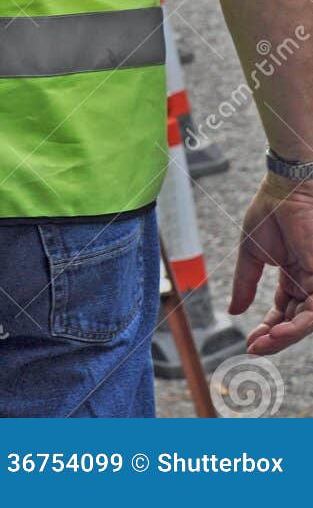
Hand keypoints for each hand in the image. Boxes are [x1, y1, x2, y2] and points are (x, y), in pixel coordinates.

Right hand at [230, 175, 312, 352]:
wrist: (285, 190)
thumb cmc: (270, 212)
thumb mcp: (251, 255)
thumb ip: (245, 284)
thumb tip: (233, 311)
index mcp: (294, 276)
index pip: (284, 312)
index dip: (268, 329)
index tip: (250, 342)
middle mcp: (308, 282)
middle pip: (295, 321)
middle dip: (275, 338)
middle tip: (254, 347)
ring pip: (305, 322)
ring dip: (284, 337)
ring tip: (262, 345)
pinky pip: (312, 313)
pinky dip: (295, 326)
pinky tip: (275, 333)